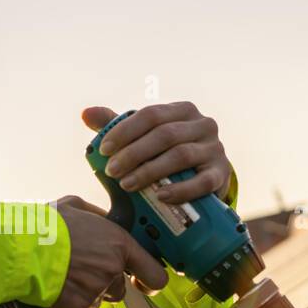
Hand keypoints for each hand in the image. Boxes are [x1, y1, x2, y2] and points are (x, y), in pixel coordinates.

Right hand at [48, 195, 167, 307]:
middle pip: (119, 290)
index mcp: (119, 245)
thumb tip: (104, 221)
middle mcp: (112, 271)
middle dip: (103, 284)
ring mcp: (96, 291)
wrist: (21, 248)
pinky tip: (55, 288)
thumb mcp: (76, 206)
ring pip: (97, 301)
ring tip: (63, 277)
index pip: (155, 275)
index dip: (150, 282)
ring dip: (85, 294)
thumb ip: (98, 218)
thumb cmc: (47, 225)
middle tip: (81, 271)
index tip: (142, 282)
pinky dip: (68, 305)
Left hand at [82, 102, 231, 203]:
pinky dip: (181, 190)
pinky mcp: (222, 174)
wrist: (205, 180)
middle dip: (134, 153)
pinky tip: (161, 197)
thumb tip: (86, 113)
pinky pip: (202, 182)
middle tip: (112, 171)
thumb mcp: (146, 138)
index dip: (125, 130)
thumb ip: (118, 126)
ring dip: (151, 171)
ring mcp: (215, 149)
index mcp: (182, 111)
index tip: (103, 149)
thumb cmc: (168, 154)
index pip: (151, 114)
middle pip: (164, 134)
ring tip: (128, 185)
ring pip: (181, 155)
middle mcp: (203, 124)